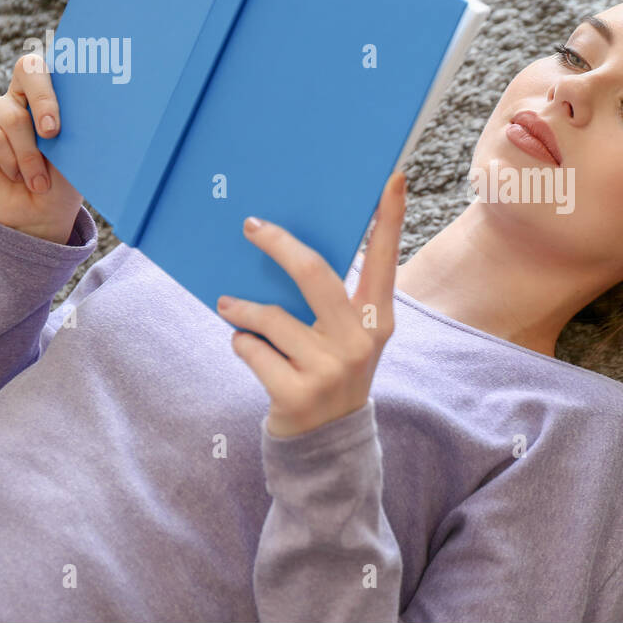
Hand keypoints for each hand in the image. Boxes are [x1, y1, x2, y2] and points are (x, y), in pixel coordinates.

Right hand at [0, 53, 83, 243]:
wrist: (40, 216)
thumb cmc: (64, 182)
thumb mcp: (79, 155)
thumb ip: (77, 127)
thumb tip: (93, 110)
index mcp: (53, 95)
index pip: (55, 65)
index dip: (60, 80)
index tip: (70, 113)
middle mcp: (21, 96)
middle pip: (28, 68)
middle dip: (44, 99)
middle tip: (53, 133)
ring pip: (11, 115)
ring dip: (29, 154)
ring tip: (39, 181)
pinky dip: (7, 159)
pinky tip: (15, 176)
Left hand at [218, 170, 407, 437]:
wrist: (327, 444)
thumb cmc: (330, 372)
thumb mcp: (347, 338)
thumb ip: (332, 300)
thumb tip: (286, 249)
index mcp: (378, 320)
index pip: (385, 260)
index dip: (389, 218)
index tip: (391, 178)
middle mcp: (361, 341)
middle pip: (314, 273)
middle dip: (278, 244)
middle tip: (251, 226)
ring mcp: (331, 368)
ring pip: (271, 316)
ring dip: (242, 310)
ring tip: (230, 306)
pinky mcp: (298, 392)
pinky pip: (252, 349)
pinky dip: (242, 344)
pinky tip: (248, 349)